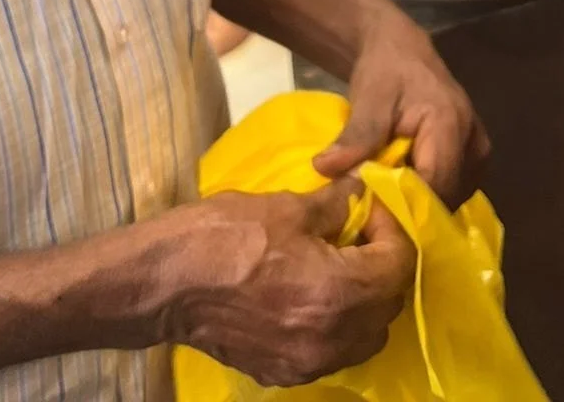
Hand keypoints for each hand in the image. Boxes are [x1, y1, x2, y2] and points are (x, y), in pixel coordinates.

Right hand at [163, 181, 413, 385]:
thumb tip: (362, 189)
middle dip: (383, 265)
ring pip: (366, 336)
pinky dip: (338, 324)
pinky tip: (311, 293)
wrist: (165, 283)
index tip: (371, 208)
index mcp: (339, 294)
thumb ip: (337, 202)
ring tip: (339, 264)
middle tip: (358, 232)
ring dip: (366, 300)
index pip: (399, 266)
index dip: (393, 230)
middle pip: (389, 306)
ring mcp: (308, 363)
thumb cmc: (225, 236)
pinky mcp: (283, 373)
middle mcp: (332, 340)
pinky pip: (333, 351)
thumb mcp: (287, 206)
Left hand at [315, 19, 486, 209]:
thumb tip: (324, 169)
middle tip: (372, 211)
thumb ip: (355, 136)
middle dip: (408, 210)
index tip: (370, 217)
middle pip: (444, 197)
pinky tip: (400, 189)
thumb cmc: (385, 69)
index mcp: (451, 125)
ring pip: (449, 199)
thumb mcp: (368, 98)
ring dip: (417, 205)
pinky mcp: (472, 157)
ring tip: (384, 200)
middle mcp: (474, 143)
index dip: (402, 208)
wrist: (401, 48)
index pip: (433, 186)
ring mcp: (477, 152)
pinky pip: (451, 189)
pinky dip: (426, 195)